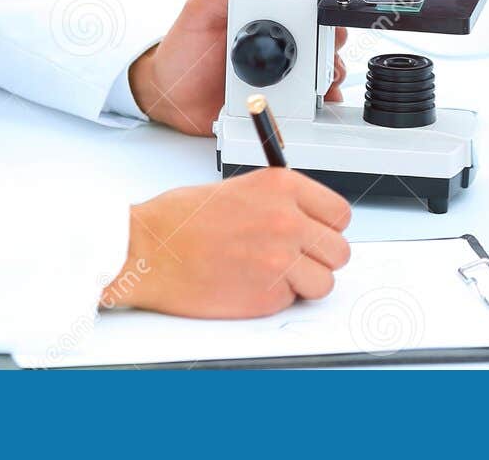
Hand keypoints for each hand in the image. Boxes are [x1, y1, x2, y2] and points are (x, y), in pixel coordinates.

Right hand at [103, 168, 351, 317]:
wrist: (148, 250)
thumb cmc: (180, 220)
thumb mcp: (240, 189)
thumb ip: (280, 202)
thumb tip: (308, 221)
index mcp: (282, 186)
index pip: (340, 214)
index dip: (328, 228)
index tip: (316, 234)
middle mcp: (287, 221)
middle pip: (339, 251)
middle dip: (320, 259)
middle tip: (295, 259)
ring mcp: (280, 260)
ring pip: (325, 283)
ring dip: (304, 283)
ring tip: (271, 274)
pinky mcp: (267, 295)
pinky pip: (293, 301)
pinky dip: (276, 298)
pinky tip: (248, 284)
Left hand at [129, 0, 347, 135]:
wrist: (168, 95)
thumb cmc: (181, 50)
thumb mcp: (197, 12)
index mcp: (264, 18)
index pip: (305, 10)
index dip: (321, 16)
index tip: (324, 24)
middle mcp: (277, 46)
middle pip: (321, 43)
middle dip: (331, 48)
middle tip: (326, 58)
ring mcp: (280, 76)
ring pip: (319, 75)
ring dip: (328, 78)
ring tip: (324, 83)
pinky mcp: (277, 104)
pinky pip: (305, 107)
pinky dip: (318, 107)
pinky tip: (319, 104)